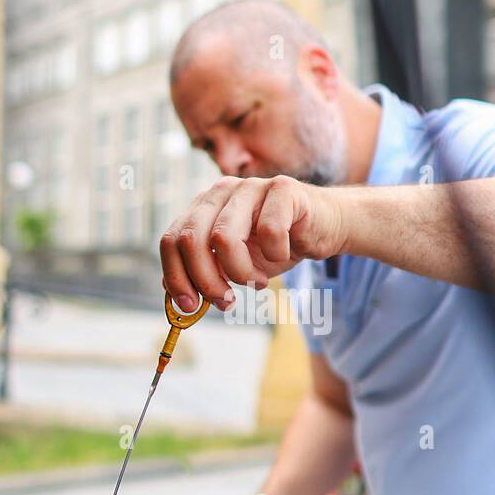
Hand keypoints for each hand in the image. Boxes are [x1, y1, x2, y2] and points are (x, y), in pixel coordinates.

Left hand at [160, 175, 345, 310]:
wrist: (324, 227)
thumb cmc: (276, 246)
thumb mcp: (235, 265)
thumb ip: (205, 273)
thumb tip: (175, 296)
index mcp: (203, 208)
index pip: (170, 240)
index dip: (176, 277)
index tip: (190, 307)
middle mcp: (221, 192)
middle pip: (190, 239)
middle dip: (206, 281)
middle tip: (226, 301)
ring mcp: (251, 187)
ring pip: (223, 238)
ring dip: (241, 272)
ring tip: (257, 280)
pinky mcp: (283, 188)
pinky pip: (269, 232)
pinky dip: (276, 255)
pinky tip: (284, 254)